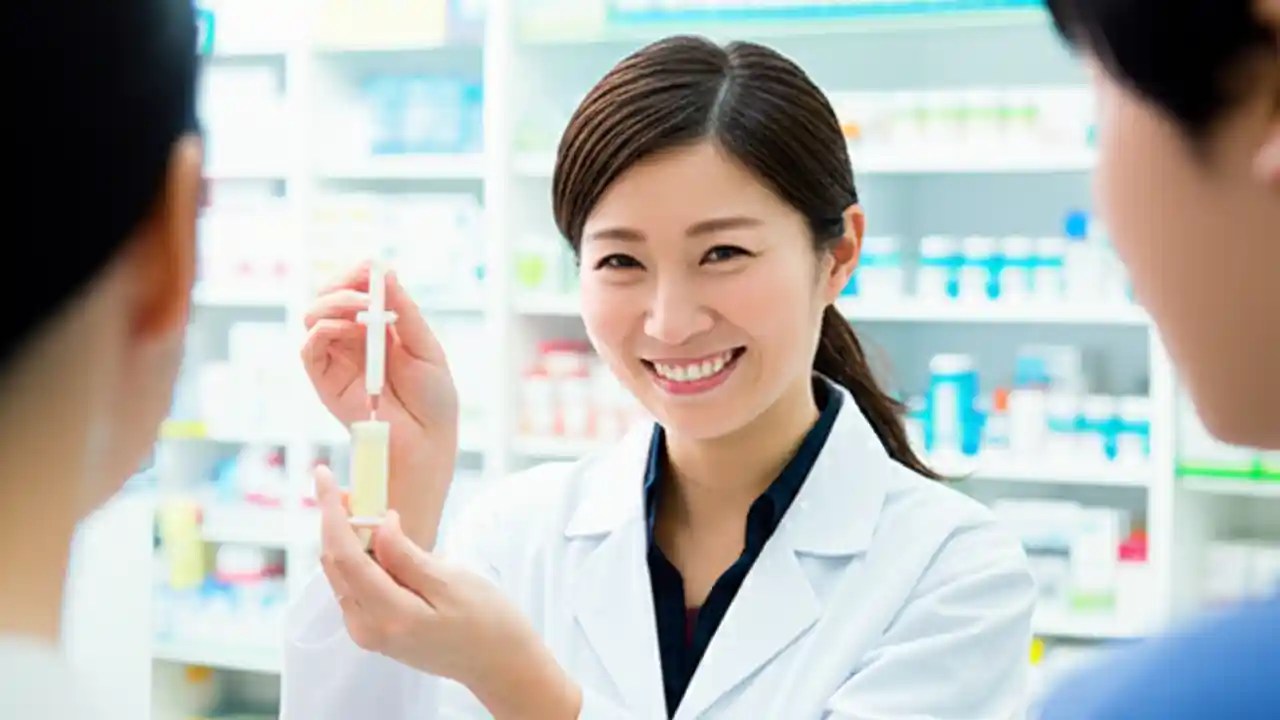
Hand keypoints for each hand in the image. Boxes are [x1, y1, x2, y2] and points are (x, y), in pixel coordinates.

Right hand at [302, 262, 456, 547]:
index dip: (358, 275)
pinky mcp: (325, 380)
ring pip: (314, 316)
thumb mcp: (426, 347)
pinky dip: (323, 329)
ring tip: (364, 309)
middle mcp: (354, 340)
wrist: (427, 441)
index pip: (356, 289)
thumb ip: (404, 312)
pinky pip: (310, 348)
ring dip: (335, 302)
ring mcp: (337, 359)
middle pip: (329, 296)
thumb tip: (386, 274)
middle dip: (343, 283)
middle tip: (366, 289)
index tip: (372, 268)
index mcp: (380, 328)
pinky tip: (346, 327)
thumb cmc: (433, 399)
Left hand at [315, 467, 581, 718]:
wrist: (498, 662)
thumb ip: (406, 555)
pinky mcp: (374, 630)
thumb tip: (377, 524)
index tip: (325, 477)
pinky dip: (358, 557)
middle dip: (336, 520)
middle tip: (354, 487)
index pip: (345, 556)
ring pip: (341, 574)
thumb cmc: (487, 621)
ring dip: (346, 537)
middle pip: (335, 564)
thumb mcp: (451, 581)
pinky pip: (354, 585)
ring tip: (367, 508)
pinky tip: (377, 540)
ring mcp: (367, 632)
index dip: (332, 512)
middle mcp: (367, 629)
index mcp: (388, 617)